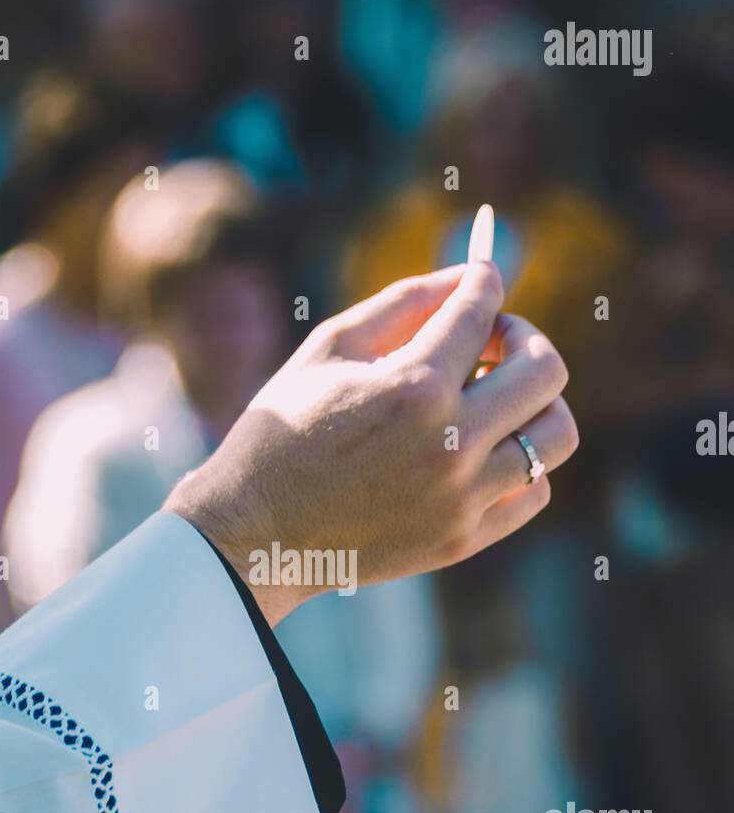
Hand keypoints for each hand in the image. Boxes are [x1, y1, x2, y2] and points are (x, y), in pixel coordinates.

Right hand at [164, 262, 577, 625]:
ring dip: (535, 404)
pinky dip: (519, 463)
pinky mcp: (464, 539)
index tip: (479, 282)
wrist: (256, 533)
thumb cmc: (283, 431)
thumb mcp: (328, 349)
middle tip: (491, 344)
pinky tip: (480, 452)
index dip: (484, 281)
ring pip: (555, 433)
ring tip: (494, 400)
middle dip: (524, 339)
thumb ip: (404, 302)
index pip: (482, 308)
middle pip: (546, 369)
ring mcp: (462, 497)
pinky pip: (534, 490)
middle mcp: (450, 442)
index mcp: (412, 385)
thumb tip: (470, 273)